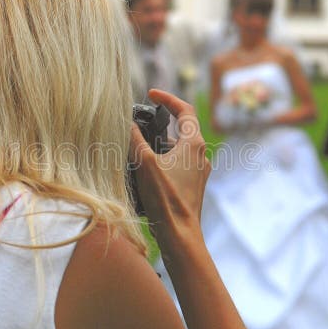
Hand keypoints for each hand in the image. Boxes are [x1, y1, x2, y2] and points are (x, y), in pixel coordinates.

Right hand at [129, 89, 210, 246]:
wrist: (180, 234)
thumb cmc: (165, 198)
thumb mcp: (144, 164)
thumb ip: (135, 139)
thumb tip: (126, 123)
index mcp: (194, 143)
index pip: (184, 110)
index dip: (167, 98)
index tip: (151, 94)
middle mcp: (201, 154)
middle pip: (180, 129)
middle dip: (158, 125)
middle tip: (139, 124)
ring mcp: (199, 171)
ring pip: (178, 148)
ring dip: (159, 145)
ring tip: (137, 151)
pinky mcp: (193, 185)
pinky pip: (178, 164)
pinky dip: (163, 161)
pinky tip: (145, 171)